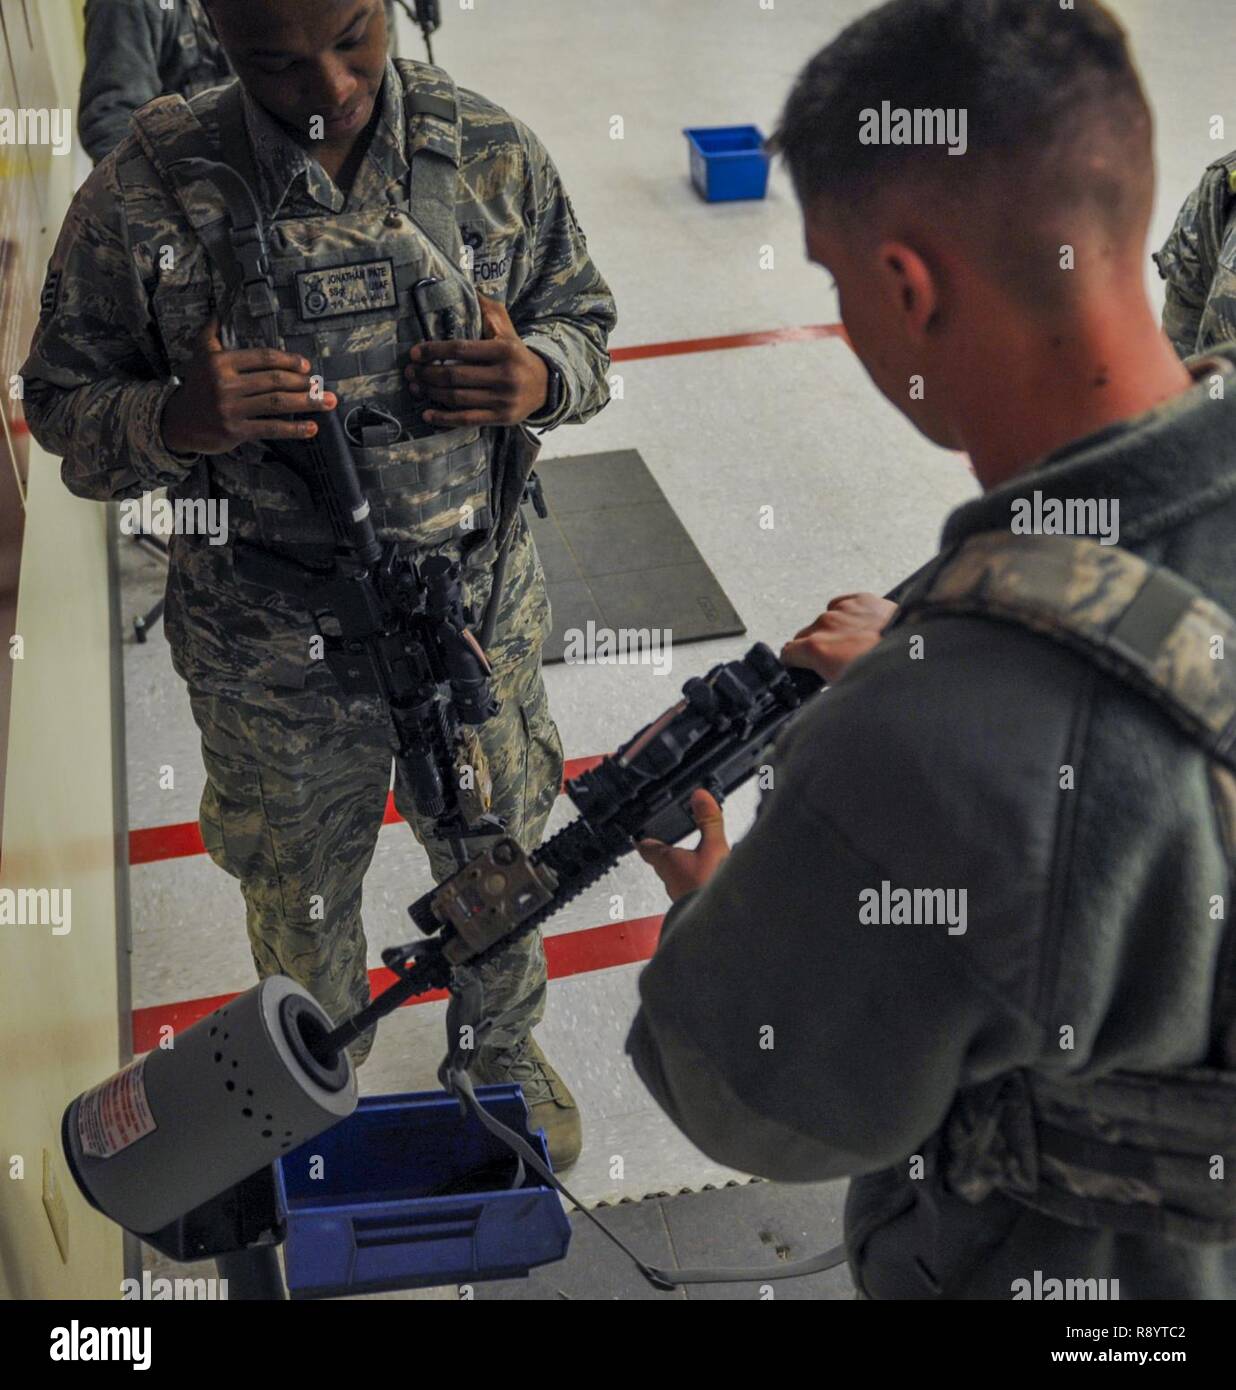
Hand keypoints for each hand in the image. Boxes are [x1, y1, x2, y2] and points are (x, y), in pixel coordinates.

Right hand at [161, 318, 336, 454]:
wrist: (179, 422)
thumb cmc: (198, 387)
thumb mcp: (200, 355)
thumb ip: (212, 333)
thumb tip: (221, 312)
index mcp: (220, 362)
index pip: (262, 357)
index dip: (288, 360)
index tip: (305, 366)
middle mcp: (225, 384)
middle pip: (274, 381)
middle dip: (303, 383)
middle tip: (323, 385)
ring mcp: (231, 408)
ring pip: (277, 403)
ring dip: (307, 402)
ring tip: (328, 402)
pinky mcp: (236, 431)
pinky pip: (271, 428)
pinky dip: (294, 429)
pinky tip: (312, 428)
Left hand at [405, 295, 549, 426]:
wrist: (544, 386)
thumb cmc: (516, 353)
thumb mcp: (507, 328)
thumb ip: (488, 309)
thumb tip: (464, 286)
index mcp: (504, 350)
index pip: (461, 349)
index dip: (435, 351)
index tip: (415, 353)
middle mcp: (505, 375)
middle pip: (455, 376)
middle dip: (427, 374)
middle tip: (410, 371)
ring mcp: (503, 399)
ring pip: (458, 398)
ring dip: (431, 393)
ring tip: (415, 386)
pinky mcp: (501, 418)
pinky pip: (467, 419)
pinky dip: (444, 419)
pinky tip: (427, 415)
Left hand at [637, 789, 729, 902]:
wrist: (718, 923)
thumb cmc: (709, 889)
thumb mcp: (714, 847)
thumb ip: (708, 821)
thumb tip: (700, 796)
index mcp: (667, 861)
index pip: (646, 847)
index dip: (643, 839)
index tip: (638, 834)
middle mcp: (669, 879)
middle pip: (660, 861)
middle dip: (665, 851)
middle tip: (667, 841)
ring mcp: (679, 894)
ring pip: (674, 876)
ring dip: (681, 866)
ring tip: (691, 858)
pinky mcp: (692, 905)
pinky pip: (688, 888)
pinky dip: (694, 880)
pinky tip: (706, 879)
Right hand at [781, 593, 897, 681]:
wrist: (917, 653)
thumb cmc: (885, 672)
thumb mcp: (844, 687)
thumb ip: (824, 679)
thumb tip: (822, 681)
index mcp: (816, 649)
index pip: (787, 652)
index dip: (795, 662)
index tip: (802, 666)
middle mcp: (825, 625)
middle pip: (805, 635)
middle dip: (815, 647)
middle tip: (836, 661)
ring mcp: (843, 610)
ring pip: (825, 620)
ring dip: (834, 631)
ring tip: (856, 644)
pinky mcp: (861, 599)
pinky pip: (842, 604)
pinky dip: (848, 614)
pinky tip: (861, 627)